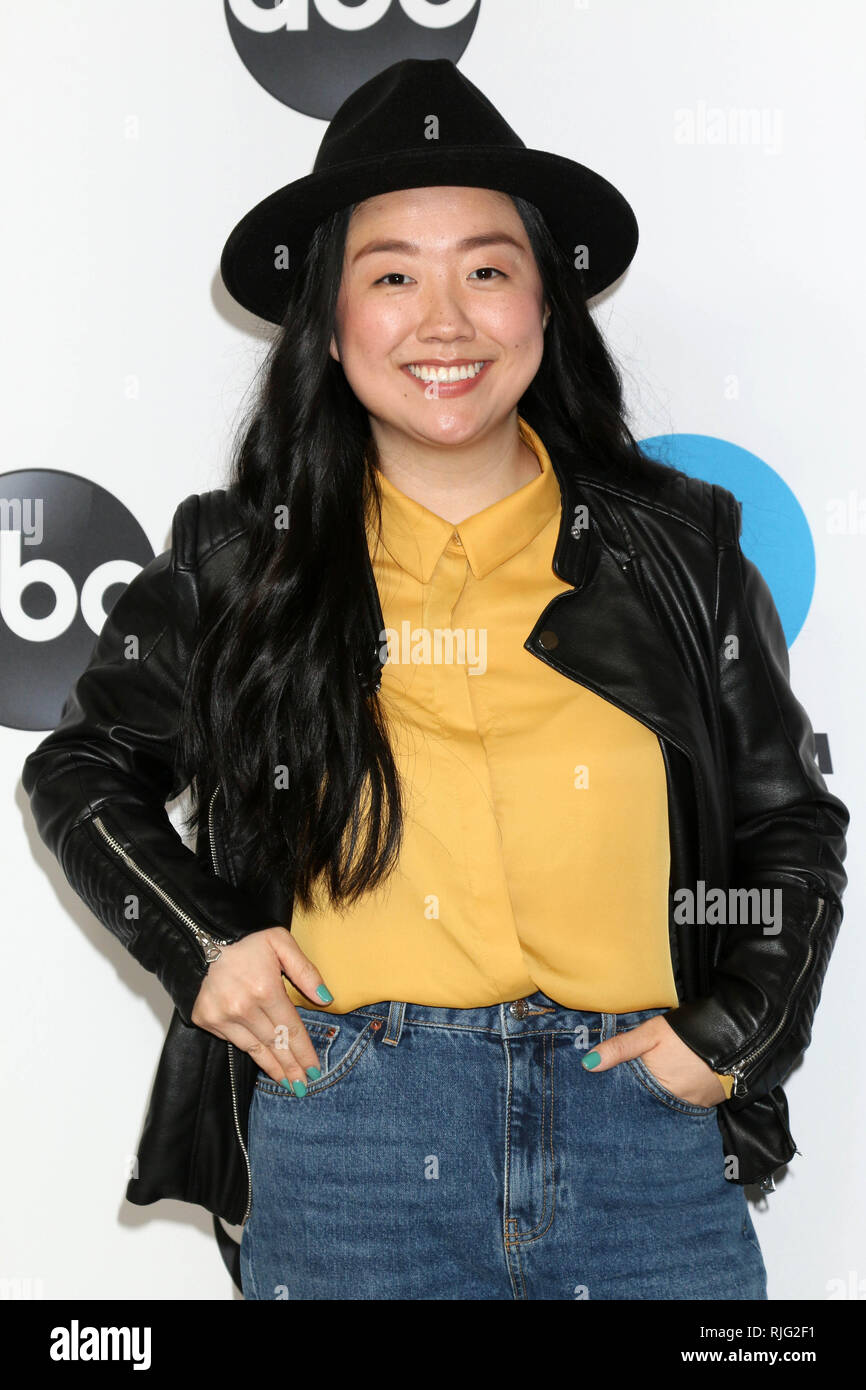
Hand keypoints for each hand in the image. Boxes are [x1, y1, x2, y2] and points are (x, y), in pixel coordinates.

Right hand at [191, 925, 330, 1093]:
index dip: (305, 1052)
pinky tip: (261, 1059)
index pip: (291, 1030)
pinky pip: (232, 1040)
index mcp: (265, 990)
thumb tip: (326, 998)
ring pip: (254, 1049)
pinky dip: (248, 1050)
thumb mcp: (281, 942)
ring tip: (286, 1083)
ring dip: (272, 1067)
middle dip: (291, 1068)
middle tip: (303, 1086)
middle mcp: (243, 1008)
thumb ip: (305, 971)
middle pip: (275, 1045)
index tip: (316, 1070)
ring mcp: (222, 1017)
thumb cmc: (245, 937)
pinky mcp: (205, 1019)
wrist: (198, 933)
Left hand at [582, 1014, 725, 1106]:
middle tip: (628, 1092)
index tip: (606, 1093)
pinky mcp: (707, 1104)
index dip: (618, 1094)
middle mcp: (673, 1102)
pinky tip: (671, 1088)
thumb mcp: (649, 1034)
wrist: (734, 1036)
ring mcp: (691, 1105)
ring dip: (657, 1099)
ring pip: (665, 1105)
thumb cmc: (686, 1033)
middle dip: (637, 1099)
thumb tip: (587, 1064)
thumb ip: (620, 1048)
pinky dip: (676, 1097)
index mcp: (656, 1087)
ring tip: (648, 1091)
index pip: (629, 1097)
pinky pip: (685, 1104)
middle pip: (647, 1103)